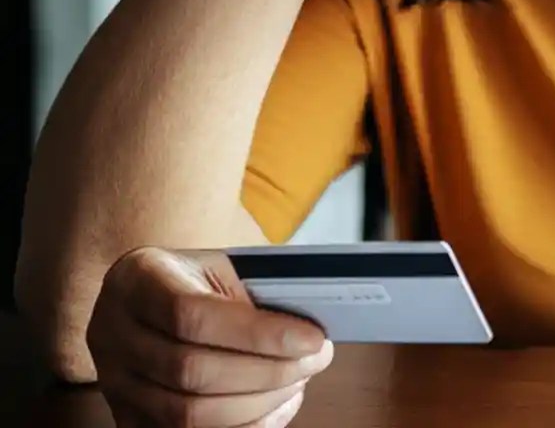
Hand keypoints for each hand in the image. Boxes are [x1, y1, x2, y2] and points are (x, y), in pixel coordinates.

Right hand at [88, 247, 333, 427]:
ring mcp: (114, 381)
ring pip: (186, 415)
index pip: (191, 315)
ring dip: (257, 405)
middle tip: (316, 360)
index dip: (257, 335)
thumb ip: (258, 295)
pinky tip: (275, 409)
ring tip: (298, 383)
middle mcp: (112, 331)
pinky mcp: (126, 416)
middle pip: (191, 371)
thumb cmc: (202, 278)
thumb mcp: (224, 266)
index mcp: (137, 278)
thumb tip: (310, 338)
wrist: (156, 294)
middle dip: (267, 372)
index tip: (312, 339)